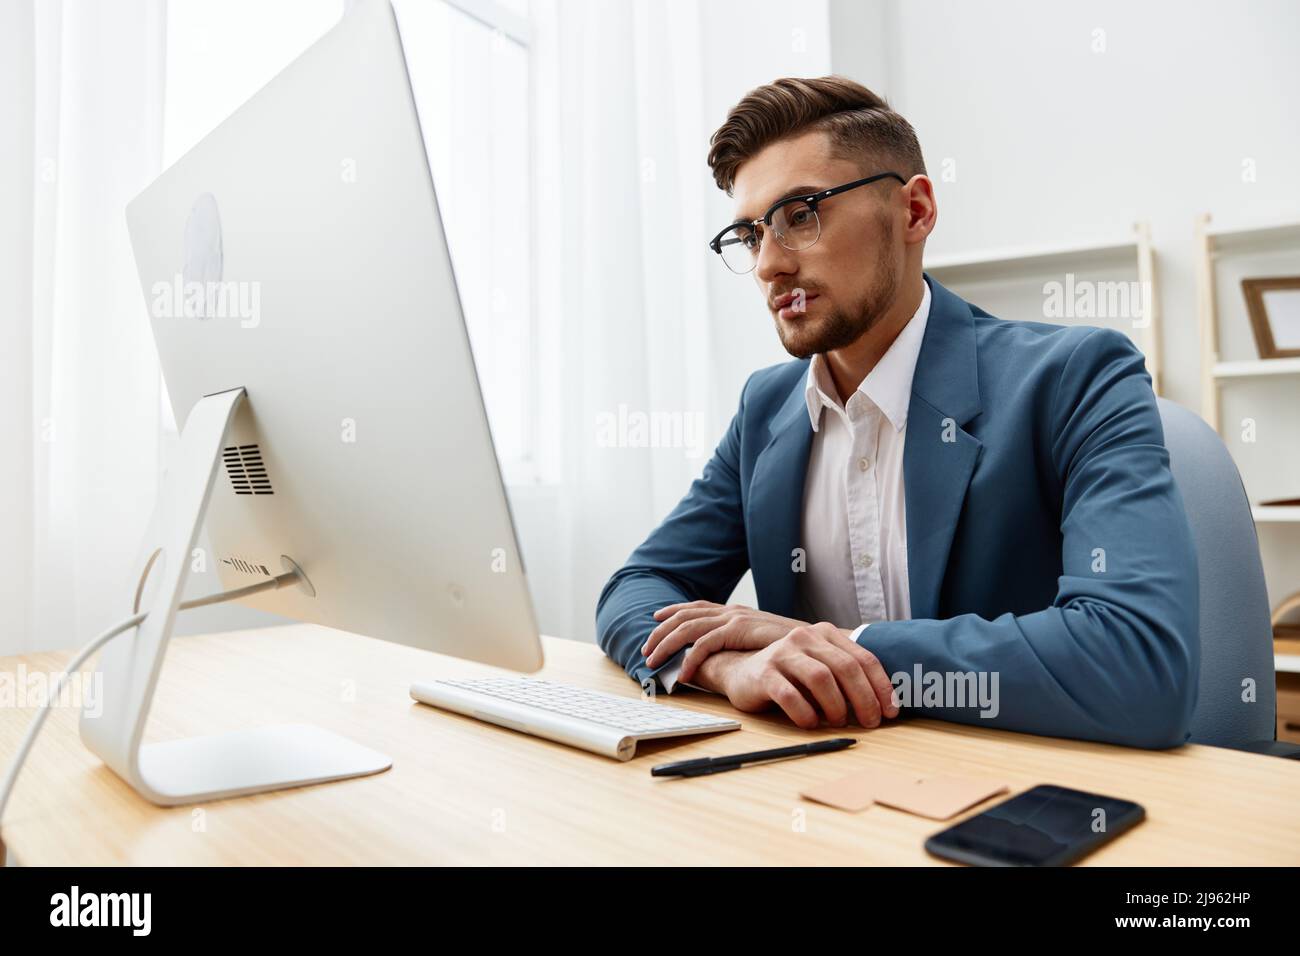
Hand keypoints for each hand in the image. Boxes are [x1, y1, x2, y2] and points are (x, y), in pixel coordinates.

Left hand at [641, 601, 804, 669]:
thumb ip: (744, 643)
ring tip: (653, 662)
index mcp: (734, 612)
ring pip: (688, 628)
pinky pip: (704, 644)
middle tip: (646, 649)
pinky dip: (690, 659)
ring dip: (667, 645)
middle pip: (685, 616)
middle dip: (661, 631)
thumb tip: (726, 653)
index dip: (673, 610)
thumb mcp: (762, 640)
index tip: (655, 617)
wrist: (816, 639)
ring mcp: (733, 618)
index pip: (696, 606)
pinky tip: (683, 673)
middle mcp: (731, 611)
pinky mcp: (738, 630)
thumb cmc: (791, 645)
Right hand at [707, 623, 898, 729]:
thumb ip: (847, 676)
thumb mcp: (821, 667)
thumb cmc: (790, 676)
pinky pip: (790, 695)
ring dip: (836, 706)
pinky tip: (810, 723)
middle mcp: (805, 637)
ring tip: (838, 722)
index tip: (890, 712)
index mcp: (824, 634)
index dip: (881, 687)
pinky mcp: (764, 674)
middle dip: (864, 699)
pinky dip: (805, 713)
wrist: (741, 673)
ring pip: (821, 678)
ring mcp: (783, 653)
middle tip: (870, 722)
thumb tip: (884, 704)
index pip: (863, 658)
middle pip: (846, 667)